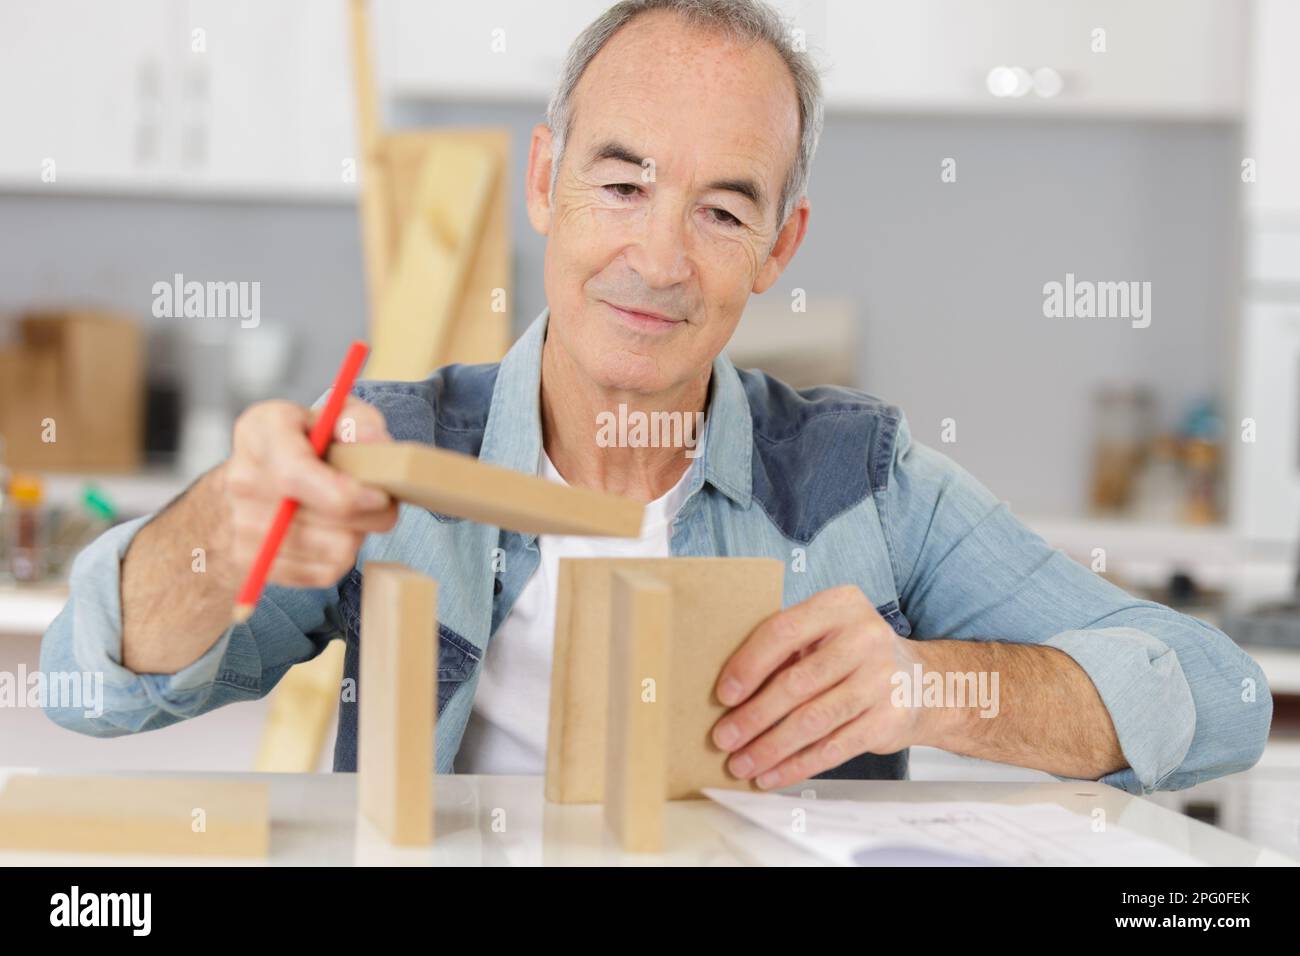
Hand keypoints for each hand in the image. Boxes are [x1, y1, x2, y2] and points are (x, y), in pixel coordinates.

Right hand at [220, 396, 398, 589]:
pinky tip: (334, 534)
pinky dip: (342, 557)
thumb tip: (375, 443)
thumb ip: (360, 423)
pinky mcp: (255, 564)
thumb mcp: (334, 416)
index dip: (347, 493)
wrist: (252, 483)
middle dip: (371, 513)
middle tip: (380, 501)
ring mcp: (243, 527)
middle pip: (327, 518)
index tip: (379, 495)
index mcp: (260, 432)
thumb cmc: (305, 444)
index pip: (295, 474)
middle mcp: (243, 480)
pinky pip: (325, 573)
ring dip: (358, 535)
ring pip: (335, 550)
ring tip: (351, 514)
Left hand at [712, 585, 924, 789]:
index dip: (749, 665)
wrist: (925, 683)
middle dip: (753, 716)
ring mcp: (882, 679)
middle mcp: (865, 637)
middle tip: (723, 738)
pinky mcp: (890, 719)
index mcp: (840, 605)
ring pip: (812, 720)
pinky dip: (797, 765)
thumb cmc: (855, 657)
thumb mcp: (826, 635)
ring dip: (770, 747)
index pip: (783, 631)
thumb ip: (787, 651)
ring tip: (741, 763)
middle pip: (796, 682)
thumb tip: (730, 694)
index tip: (724, 695)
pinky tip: (773, 775)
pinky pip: (833, 748)